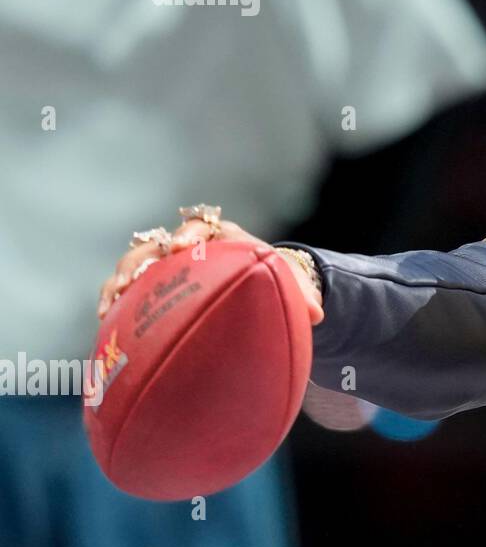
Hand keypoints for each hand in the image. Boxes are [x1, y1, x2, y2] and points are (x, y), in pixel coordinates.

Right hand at [96, 212, 324, 324]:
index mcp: (222, 236)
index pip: (202, 224)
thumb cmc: (272, 281)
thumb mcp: (288, 285)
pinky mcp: (153, 285)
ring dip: (122, 278)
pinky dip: (117, 300)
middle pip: (158, 242)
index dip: (190, 234)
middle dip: (144, 258)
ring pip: (137, 262)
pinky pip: (129, 289)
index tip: (182, 248)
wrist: (255, 287)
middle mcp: (189, 244)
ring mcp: (167, 264)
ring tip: (111, 303)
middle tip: (133, 280)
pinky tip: (105, 322)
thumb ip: (302, 297)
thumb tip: (317, 315)